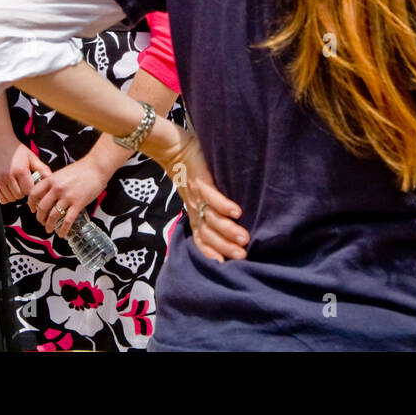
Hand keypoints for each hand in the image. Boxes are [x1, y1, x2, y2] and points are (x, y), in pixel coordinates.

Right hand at [0, 128, 50, 203]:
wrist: (0, 142)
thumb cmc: (18, 150)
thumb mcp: (32, 157)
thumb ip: (42, 169)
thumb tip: (52, 179)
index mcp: (20, 170)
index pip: (29, 191)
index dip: (32, 189)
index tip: (32, 184)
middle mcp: (8, 176)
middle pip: (19, 196)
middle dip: (23, 192)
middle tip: (24, 184)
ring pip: (10, 198)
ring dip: (15, 195)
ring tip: (17, 185)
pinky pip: (1, 199)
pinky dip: (6, 197)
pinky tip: (10, 189)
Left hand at [28, 157, 112, 237]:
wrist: (96, 167)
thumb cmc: (81, 169)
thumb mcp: (62, 173)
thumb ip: (54, 182)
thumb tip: (47, 193)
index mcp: (51, 180)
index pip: (34, 193)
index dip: (31, 204)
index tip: (32, 209)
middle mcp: (57, 188)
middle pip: (42, 207)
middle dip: (40, 217)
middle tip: (41, 221)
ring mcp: (67, 197)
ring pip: (53, 216)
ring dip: (49, 225)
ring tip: (49, 229)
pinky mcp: (78, 203)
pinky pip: (68, 220)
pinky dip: (63, 229)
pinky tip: (62, 233)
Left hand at [148, 125, 247, 261]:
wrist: (171, 148)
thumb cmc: (187, 170)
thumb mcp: (195, 192)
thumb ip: (208, 205)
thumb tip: (230, 216)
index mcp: (194, 212)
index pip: (201, 238)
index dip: (211, 253)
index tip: (226, 266)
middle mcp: (195, 208)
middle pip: (210, 233)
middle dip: (225, 247)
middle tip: (242, 256)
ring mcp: (197, 195)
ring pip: (213, 218)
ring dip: (228, 230)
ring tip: (244, 239)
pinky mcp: (201, 181)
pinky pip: (213, 196)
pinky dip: (224, 205)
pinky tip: (237, 212)